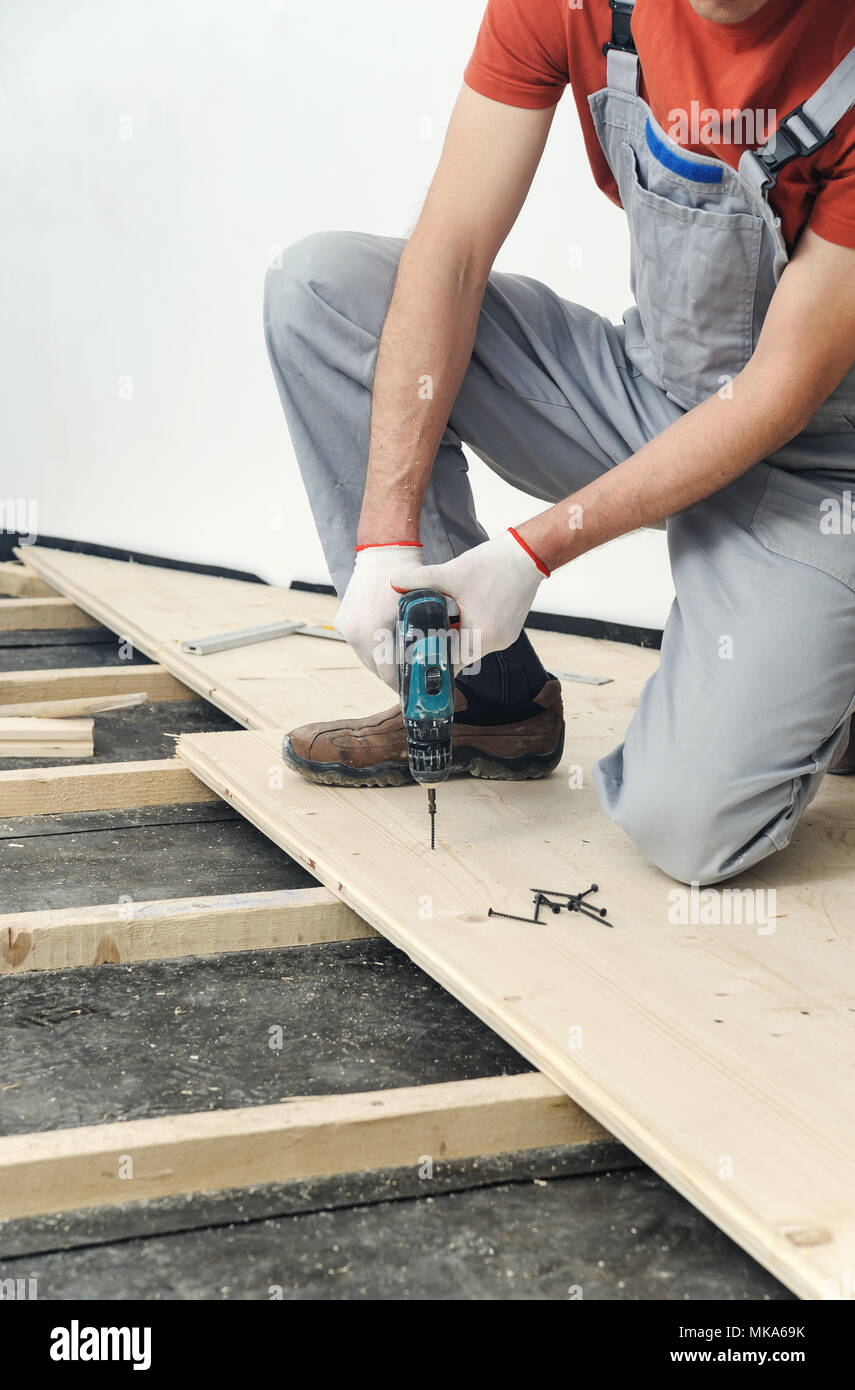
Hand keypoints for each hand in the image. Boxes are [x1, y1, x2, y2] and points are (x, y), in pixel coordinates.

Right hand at [335, 543, 422, 686]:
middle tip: (410, 675)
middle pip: (375, 670)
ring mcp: (346, 628)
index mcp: (375, 634)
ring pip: (366, 658)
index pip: (388, 675)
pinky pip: (359, 643)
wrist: (384, 554)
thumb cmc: (409, 581)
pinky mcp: (342, 622)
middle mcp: (356, 634)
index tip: (414, 690)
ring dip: (381, 660)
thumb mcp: (420, 612)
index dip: (403, 685)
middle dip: (393, 673)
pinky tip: (385, 638)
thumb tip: (433, 667)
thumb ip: (421, 641)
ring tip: (398, 657)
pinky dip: (371, 644)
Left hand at [390, 529, 547, 672]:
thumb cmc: (492, 564)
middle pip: (462, 656)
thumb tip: (392, 581)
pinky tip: (460, 616)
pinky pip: (484, 637)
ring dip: (457, 638)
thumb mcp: (451, 572)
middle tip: (422, 639)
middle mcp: (497, 641)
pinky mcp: (510, 629)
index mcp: (482, 634)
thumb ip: (419, 579)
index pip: (452, 661)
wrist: (527, 554)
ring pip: (472, 647)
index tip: (418, 656)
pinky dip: (470, 631)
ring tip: (440, 625)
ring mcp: (506, 637)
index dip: (433, 659)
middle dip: (443, 647)